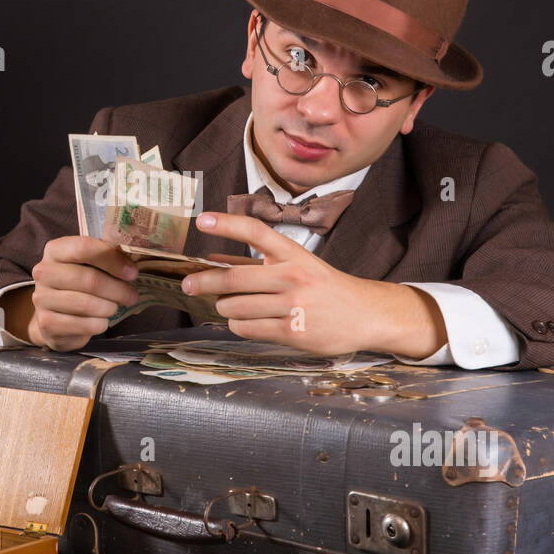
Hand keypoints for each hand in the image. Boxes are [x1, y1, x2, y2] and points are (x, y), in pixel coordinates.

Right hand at [25, 236, 139, 351]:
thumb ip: (106, 258)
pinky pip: (84, 325)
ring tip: (114, 307)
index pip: (84, 248)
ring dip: (109, 308)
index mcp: (55, 250)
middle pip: (89, 279)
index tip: (132, 272)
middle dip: (118, 289)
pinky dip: (100, 324)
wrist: (54, 315)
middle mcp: (44, 272)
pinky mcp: (47, 323)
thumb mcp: (89, 265)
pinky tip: (100, 321)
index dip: (112, 260)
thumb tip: (131, 267)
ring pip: (88, 304)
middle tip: (131, 296)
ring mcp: (42, 299)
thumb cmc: (78, 284)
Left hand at [182, 212, 446, 355]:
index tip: (200, 220)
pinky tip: (245, 321)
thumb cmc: (325, 288)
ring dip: (224, 307)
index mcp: (294, 254)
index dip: (226, 224)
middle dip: (204, 281)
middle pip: (234, 278)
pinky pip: (247, 328)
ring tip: (229, 306)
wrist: (365, 315)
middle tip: (188, 283)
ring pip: (235, 307)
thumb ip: (259, 263)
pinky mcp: (292, 332)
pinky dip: (237, 324)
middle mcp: (292, 277)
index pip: (255, 232)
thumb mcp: (298, 265)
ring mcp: (292, 306)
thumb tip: (215, 259)